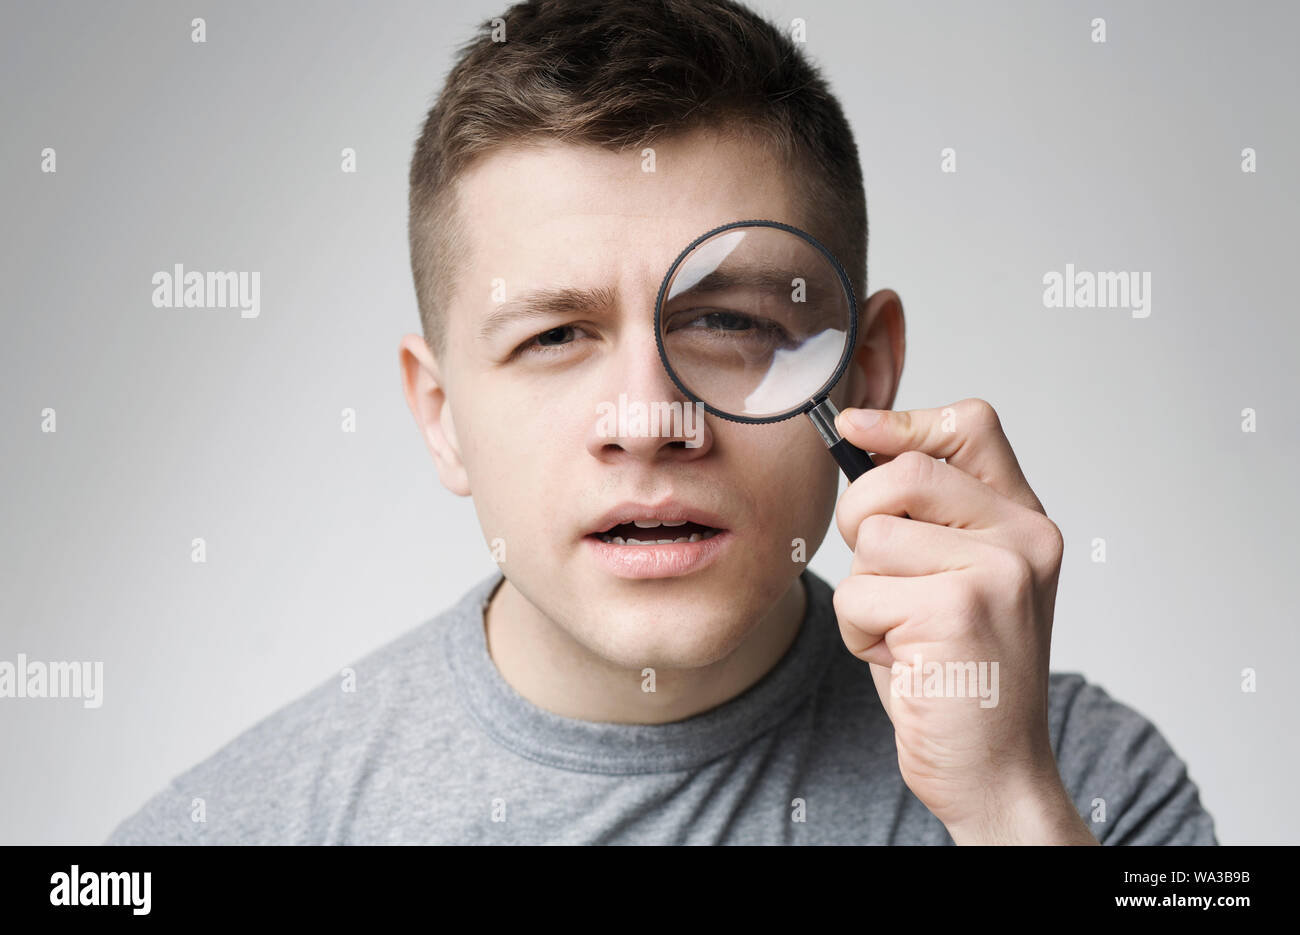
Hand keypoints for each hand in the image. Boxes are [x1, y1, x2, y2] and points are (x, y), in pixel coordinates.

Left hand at [832, 398, 1095, 844]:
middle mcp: (1024, 538)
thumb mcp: (953, 577)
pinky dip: (860, 635)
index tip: (856, 429)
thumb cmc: (958, 672)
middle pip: (905, 474)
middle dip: (860, 519)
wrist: (993, 771)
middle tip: (878, 574)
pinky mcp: (959, 610)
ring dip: (863, 593)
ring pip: (872, 539)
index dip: (903, 421)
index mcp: (1025, 521)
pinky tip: (901, 662)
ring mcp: (998, 572)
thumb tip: (860, 434)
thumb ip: (927, 513)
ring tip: (901, 631)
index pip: (971, 424)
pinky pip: (859, 595)